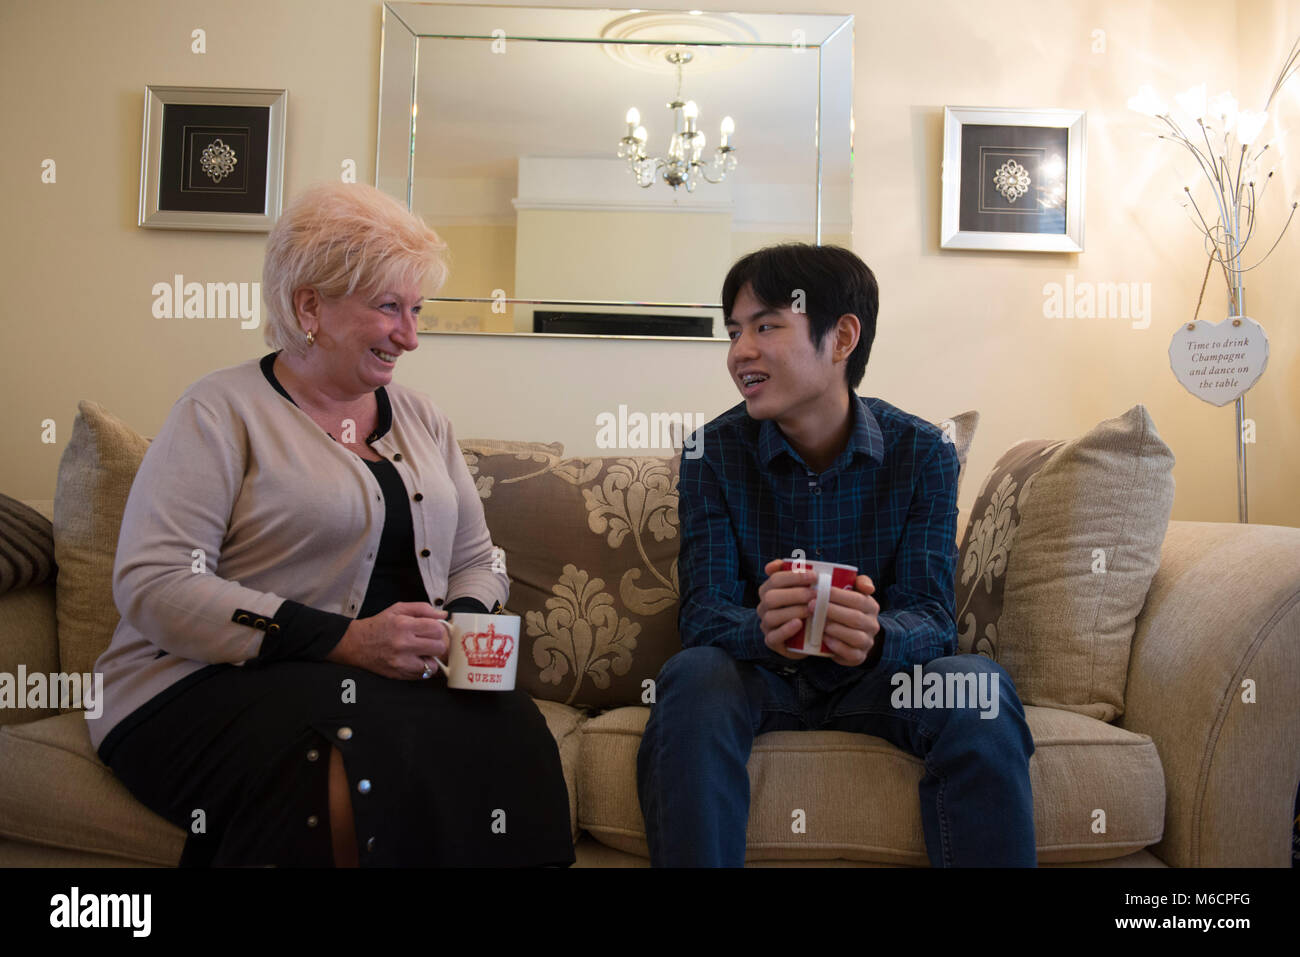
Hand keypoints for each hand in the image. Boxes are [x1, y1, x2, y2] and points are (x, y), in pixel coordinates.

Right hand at [327, 601, 451, 678]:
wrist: (355, 644)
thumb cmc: (378, 625)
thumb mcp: (398, 609)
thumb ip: (423, 609)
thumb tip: (443, 615)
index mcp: (404, 625)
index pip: (437, 629)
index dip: (438, 629)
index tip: (432, 630)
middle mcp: (403, 644)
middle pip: (439, 647)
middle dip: (437, 644)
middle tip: (428, 641)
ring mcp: (401, 662)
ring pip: (433, 665)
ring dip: (431, 659)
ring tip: (421, 652)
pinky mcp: (399, 674)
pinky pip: (422, 675)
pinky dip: (422, 669)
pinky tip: (414, 660)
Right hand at [757, 559, 819, 659]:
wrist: (799, 638)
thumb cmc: (801, 609)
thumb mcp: (799, 591)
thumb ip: (795, 576)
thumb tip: (784, 563)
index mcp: (768, 590)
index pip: (776, 578)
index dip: (795, 576)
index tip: (814, 576)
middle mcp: (763, 606)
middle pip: (772, 596)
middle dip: (796, 594)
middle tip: (817, 595)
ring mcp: (766, 624)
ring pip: (772, 616)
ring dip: (793, 611)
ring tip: (811, 610)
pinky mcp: (771, 641)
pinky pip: (773, 636)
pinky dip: (786, 629)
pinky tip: (799, 624)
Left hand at [817, 575, 879, 666]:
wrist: (852, 637)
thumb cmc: (847, 609)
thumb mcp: (854, 593)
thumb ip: (859, 583)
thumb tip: (868, 587)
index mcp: (871, 607)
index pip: (858, 599)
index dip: (838, 595)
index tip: (820, 591)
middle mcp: (872, 625)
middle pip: (855, 618)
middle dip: (832, 611)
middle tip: (812, 606)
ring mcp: (867, 642)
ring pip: (855, 637)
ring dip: (836, 629)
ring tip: (819, 623)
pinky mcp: (859, 656)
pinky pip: (851, 653)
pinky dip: (838, 646)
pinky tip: (825, 639)